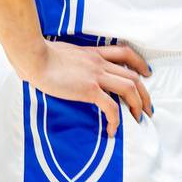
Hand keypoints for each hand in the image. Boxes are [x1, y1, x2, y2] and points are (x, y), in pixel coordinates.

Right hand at [21, 41, 153, 136]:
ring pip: (129, 88)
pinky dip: (116, 119)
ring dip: (138, 104)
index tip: (146, 73)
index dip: (139, 63)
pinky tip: (112, 130)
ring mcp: (96, 75)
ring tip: (138, 118)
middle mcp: (100, 63)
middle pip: (133, 75)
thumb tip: (63, 67)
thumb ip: (70, 59)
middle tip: (148, 107)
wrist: (33, 57)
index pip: (125, 53)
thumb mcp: (62, 52)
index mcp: (94, 53)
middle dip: (144, 92)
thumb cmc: (39, 54)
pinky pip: (111, 106)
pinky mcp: (89, 89)